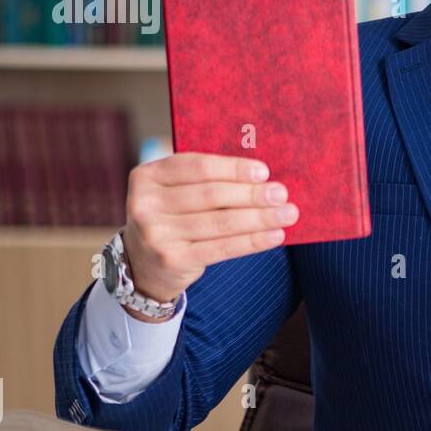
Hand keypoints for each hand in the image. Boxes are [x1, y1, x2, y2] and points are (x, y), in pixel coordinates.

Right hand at [120, 152, 298, 317]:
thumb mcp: (175, 192)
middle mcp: (144, 204)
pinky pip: (222, 248)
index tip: (263, 171)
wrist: (143, 264)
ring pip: (220, 222)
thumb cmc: (173, 217)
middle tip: (282, 193)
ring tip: (288, 214)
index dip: (233, 168)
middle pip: (211, 195)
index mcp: (146, 176)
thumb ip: (205, 180)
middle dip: (252, 194)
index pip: (197, 167)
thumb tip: (262, 176)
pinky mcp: (171, 259)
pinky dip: (253, 241)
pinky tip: (275, 236)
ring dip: (260, 217)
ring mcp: (155, 234)